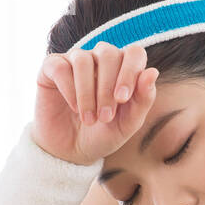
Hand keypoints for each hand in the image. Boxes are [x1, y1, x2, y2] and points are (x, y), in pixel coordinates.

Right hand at [31, 43, 160, 166]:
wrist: (71, 152)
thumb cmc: (103, 135)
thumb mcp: (127, 124)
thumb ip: (143, 100)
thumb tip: (152, 72)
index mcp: (123, 67)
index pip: (134, 53)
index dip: (130, 72)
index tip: (122, 100)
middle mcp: (100, 58)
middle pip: (108, 53)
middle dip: (107, 88)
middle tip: (105, 117)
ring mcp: (75, 60)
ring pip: (83, 60)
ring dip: (87, 92)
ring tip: (89, 119)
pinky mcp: (52, 68)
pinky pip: (60, 67)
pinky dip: (68, 89)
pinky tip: (73, 108)